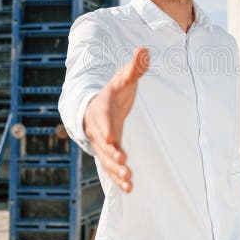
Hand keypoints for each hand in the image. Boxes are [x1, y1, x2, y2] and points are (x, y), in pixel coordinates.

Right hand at [83, 47, 149, 192]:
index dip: (107, 130)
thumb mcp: (123, 79)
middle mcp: (98, 129)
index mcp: (101, 110)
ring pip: (106, 159)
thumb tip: (144, 50)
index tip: (112, 139)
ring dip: (116, 170)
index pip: (103, 121)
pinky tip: (130, 189)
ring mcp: (101, 143)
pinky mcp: (107, 153)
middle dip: (112, 154)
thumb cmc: (113, 92)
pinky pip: (110, 167)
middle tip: (123, 162)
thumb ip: (134, 68)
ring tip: (129, 181)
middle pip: (104, 144)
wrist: (95, 106)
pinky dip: (118, 178)